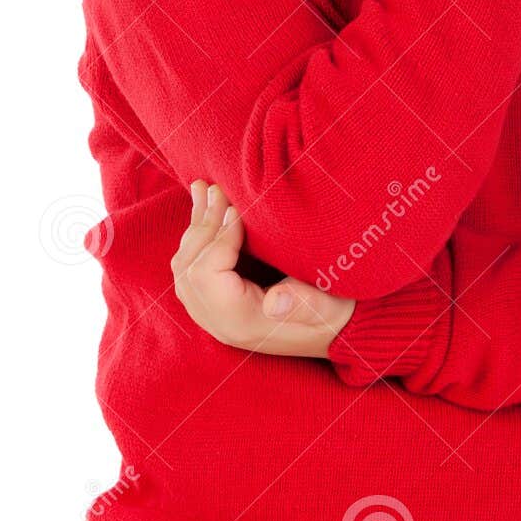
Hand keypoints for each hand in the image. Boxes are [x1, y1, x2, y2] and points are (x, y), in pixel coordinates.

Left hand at [171, 180, 355, 357]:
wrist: (336, 332)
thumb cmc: (335, 313)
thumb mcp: (330, 306)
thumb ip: (306, 303)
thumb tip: (275, 301)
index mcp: (242, 321)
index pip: (205, 274)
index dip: (217, 236)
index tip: (238, 208)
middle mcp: (220, 323)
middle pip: (189, 270)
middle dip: (203, 225)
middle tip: (217, 188)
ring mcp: (214, 316)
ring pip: (185, 270)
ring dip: (195, 228)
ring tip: (204, 190)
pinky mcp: (217, 305)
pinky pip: (192, 272)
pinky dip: (196, 239)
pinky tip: (204, 211)